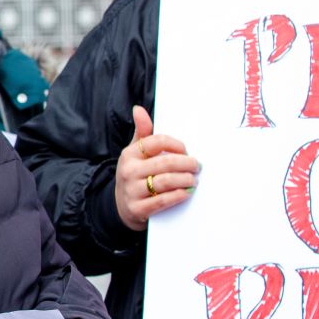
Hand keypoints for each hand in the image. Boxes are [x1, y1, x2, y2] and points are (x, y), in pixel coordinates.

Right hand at [115, 105, 198, 231]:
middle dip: (187, 164)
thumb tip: (138, 109)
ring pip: (167, 181)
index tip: (186, 150)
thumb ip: (142, 132)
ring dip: (186, 180)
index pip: (157, 142)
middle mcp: (129, 171)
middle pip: (166, 163)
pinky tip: (186, 192)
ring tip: (193, 180)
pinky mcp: (138, 209)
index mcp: (130, 154)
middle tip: (197, 166)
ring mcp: (132, 191)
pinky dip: (178, 196)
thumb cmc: (135, 174)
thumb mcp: (134, 153)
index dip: (176, 145)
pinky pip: (163, 200)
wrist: (121, 206)